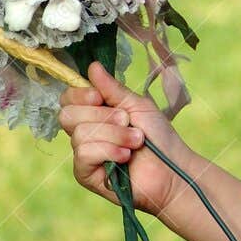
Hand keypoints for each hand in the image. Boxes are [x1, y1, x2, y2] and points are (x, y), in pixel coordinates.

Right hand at [59, 62, 188, 216]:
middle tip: (127, 121)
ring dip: (115, 135)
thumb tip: (93, 66)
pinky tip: (125, 157)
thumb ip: (112, 89)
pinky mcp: (86, 175)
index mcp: (95, 113)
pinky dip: (109, 151)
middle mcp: (85, 133)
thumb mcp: (137, 105)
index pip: (68, 99)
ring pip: (80, 134)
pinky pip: (84, 154)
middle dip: (102, 115)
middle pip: (67, 115)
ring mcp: (84, 155)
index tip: (100, 97)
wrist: (172, 169)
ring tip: (136, 141)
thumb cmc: (159, 137)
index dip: (80, 95)